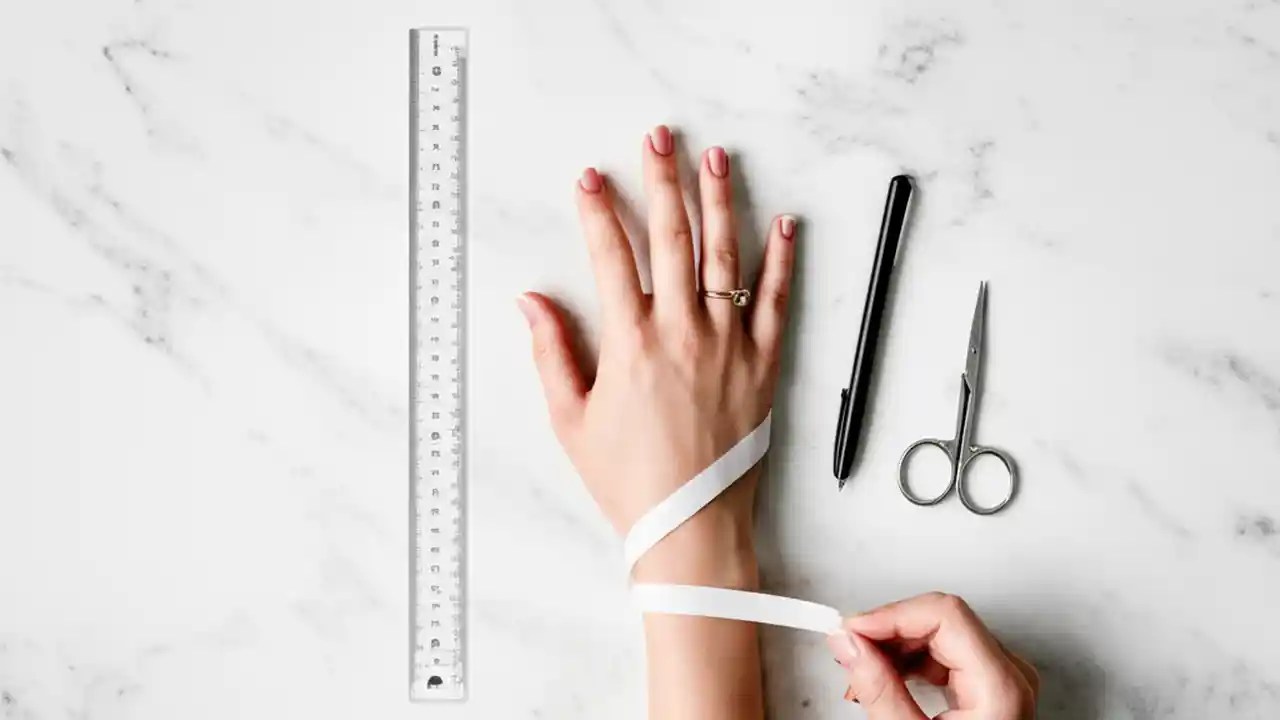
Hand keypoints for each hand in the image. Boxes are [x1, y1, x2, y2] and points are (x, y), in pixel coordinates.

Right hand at [518, 125, 796, 584]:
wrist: (692, 525)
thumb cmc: (630, 481)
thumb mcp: (571, 420)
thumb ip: (551, 354)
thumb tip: (531, 302)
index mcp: (630, 343)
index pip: (611, 256)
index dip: (599, 211)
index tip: (591, 178)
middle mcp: (680, 332)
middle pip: (672, 238)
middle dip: (663, 180)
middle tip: (660, 139)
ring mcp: (726, 344)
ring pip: (723, 256)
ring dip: (718, 201)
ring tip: (716, 158)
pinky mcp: (762, 364)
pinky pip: (776, 300)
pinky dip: (781, 260)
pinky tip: (782, 224)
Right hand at [827, 593, 1038, 718]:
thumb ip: (879, 690)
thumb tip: (850, 645)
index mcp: (1001, 686)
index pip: (943, 614)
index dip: (890, 615)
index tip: (852, 630)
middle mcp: (1010, 674)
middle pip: (939, 621)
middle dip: (886, 633)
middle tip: (847, 653)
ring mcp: (1002, 678)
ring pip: (938, 634)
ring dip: (893, 647)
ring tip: (860, 676)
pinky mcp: (989, 685)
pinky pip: (944, 653)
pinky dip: (909, 662)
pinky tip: (883, 679)